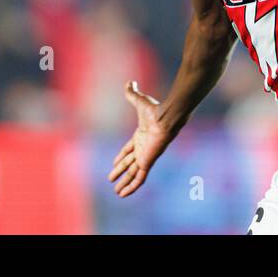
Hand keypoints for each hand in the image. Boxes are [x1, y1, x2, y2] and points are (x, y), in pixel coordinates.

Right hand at [108, 81, 174, 196]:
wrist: (166, 118)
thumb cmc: (154, 110)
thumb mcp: (140, 101)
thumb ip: (132, 93)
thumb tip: (129, 82)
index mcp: (140, 137)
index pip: (129, 149)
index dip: (121, 156)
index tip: (115, 163)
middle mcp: (142, 148)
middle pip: (129, 163)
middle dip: (120, 172)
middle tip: (111, 179)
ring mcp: (145, 157)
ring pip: (133, 174)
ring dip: (124, 183)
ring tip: (116, 192)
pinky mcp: (148, 162)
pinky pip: (139, 178)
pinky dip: (132, 187)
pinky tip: (124, 194)